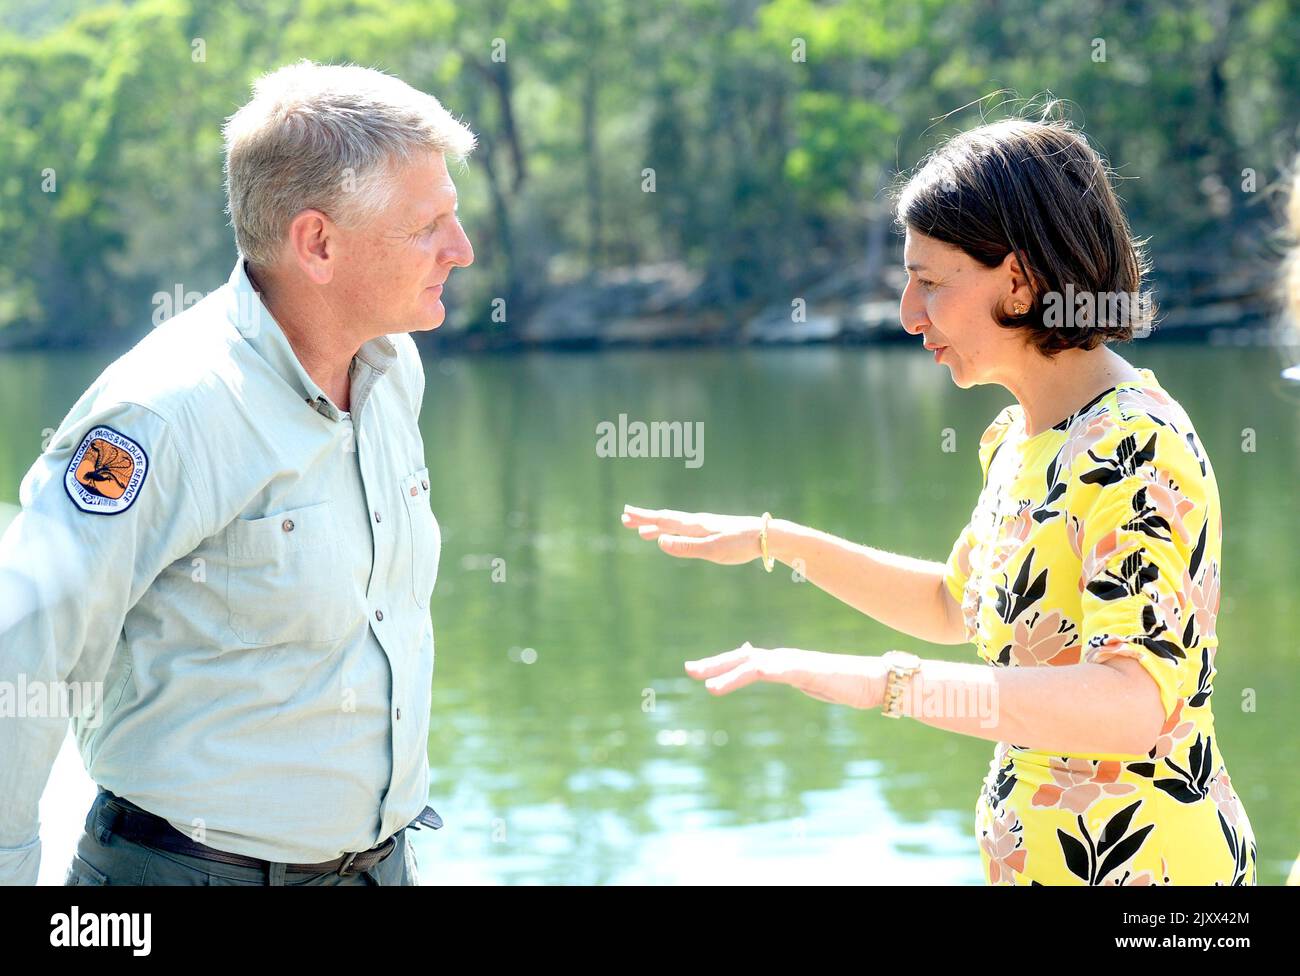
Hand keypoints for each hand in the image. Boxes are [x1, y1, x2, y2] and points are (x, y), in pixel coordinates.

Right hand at [621, 504, 763, 564]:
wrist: (766, 536)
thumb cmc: (740, 545)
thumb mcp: (712, 550)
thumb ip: (686, 547)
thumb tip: (660, 541)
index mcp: (695, 526)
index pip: (664, 521)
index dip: (644, 519)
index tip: (626, 515)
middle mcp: (697, 523)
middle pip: (666, 520)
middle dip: (645, 519)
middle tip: (625, 518)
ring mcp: (705, 527)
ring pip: (675, 526)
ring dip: (657, 527)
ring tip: (642, 531)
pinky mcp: (713, 532)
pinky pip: (685, 531)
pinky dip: (673, 532)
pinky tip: (673, 537)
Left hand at [684, 642, 886, 709]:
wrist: (874, 680)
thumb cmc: (847, 683)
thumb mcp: (812, 682)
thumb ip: (792, 676)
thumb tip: (775, 673)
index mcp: (785, 662)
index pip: (747, 660)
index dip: (722, 663)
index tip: (701, 669)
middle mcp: (784, 658)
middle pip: (742, 659)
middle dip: (714, 664)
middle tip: (689, 669)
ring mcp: (791, 662)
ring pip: (750, 665)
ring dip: (724, 672)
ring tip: (701, 681)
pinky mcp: (800, 670)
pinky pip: (766, 673)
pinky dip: (742, 676)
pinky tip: (724, 685)